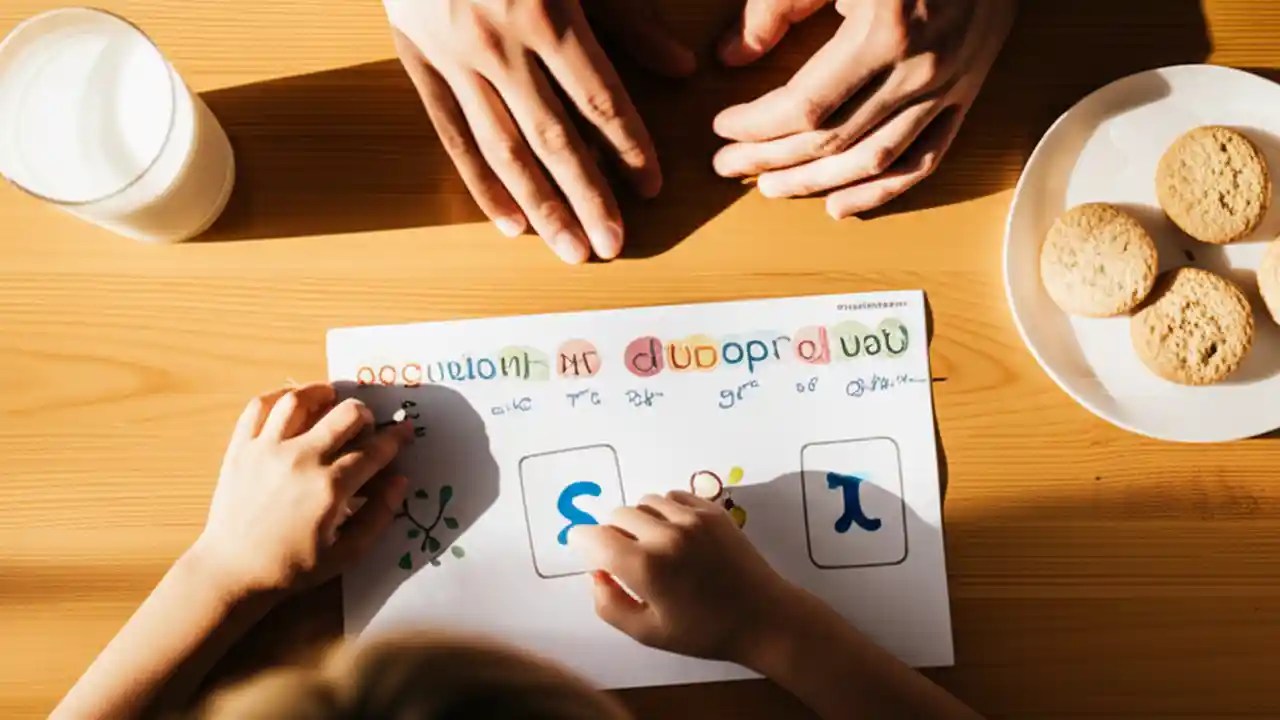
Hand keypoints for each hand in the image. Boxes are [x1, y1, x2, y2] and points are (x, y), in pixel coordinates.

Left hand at [192, 384, 412, 596]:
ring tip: (332, 398)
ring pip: (300, 400)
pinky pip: (259, 407)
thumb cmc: (293, 567)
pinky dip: (279, 396)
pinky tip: (292, 403)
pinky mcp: (240, 448)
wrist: (232, 571)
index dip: (395, 438)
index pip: (374, 450)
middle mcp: (301, 459)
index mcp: (330, 487)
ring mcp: (267, 449)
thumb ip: (379, 516)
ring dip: (323, 393)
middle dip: (366, 415)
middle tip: (368, 424)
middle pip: (345, 414)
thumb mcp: (346, 554)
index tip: (404, 431)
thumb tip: (400, 481)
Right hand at [385, 0, 695, 262]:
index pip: (598, 99)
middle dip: (588, 197)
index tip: (652, 187)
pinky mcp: (415, 58)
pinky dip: (480, 182)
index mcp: (544, 11)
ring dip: (540, 204)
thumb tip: (680, 70)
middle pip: (552, 138)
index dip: (629, 147)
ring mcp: (450, 56)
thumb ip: (627, 15)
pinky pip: (450, 133)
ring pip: (502, 146)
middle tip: (614, 246)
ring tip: (569, 248)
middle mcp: (496, 43)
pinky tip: (509, 222)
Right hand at [572, 491, 802, 663]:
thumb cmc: (703, 632)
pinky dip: (664, 510)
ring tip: (651, 543)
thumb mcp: (647, 633)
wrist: (762, 617)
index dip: (582, 540)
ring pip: (645, 502)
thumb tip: (595, 574)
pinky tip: (673, 532)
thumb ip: (610, 604)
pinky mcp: (712, 511)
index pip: (596, 538)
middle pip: (617, 515)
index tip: (581, 545)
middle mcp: (665, 535)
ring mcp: (691, 518)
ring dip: (638, 519)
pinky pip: (672, 496)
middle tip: (623, 556)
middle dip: (612, 533)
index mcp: (646, 567)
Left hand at [713, 0, 1014, 217]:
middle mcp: (919, 68)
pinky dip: (882, 192)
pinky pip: (925, 159)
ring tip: (771, 188)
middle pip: (834, 140)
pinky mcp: (966, 94)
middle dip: (772, 159)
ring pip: (874, 160)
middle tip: (727, 165)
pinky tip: (841, 207)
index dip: (757, 125)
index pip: (806, 105)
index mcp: (883, 31)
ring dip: (817, 182)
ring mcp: (948, 86)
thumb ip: (776, 5)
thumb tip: (730, 56)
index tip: (722, 126)